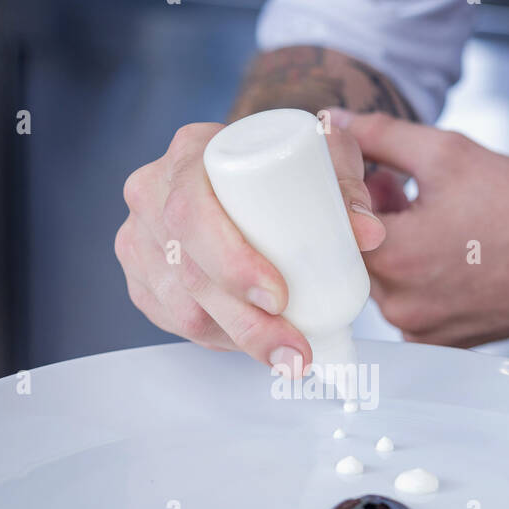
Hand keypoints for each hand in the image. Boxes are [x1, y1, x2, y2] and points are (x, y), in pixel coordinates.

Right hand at [115, 120, 386, 367]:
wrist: (253, 176)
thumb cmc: (287, 167)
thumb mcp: (322, 162)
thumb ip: (347, 190)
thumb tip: (367, 234)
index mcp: (192, 152)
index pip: (193, 210)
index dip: (230, 261)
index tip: (278, 296)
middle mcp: (153, 191)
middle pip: (187, 270)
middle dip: (245, 322)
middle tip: (295, 348)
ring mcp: (141, 236)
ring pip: (181, 305)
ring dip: (236, 339)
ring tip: (288, 356)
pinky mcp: (141, 274)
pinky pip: (171, 319)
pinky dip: (215, 337)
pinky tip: (249, 345)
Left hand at [336, 110, 508, 346]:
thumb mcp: (446, 153)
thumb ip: (380, 136)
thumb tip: (335, 124)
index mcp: (391, 260)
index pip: (338, 221)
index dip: (350, 189)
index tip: (369, 170)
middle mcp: (400, 306)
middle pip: (359, 254)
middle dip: (372, 216)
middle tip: (398, 185)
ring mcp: (422, 330)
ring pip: (385, 281)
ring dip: (395, 245)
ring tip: (430, 213)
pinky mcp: (444, 342)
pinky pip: (413, 305)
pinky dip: (421, 277)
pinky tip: (450, 250)